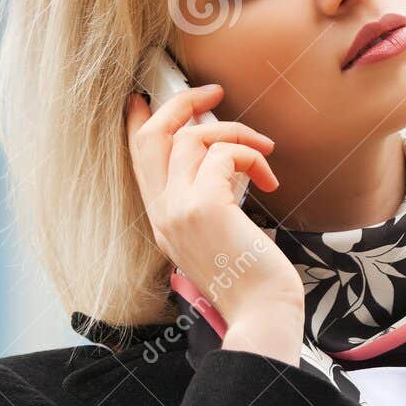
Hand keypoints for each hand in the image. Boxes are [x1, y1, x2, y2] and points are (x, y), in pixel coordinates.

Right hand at [126, 81, 303, 326]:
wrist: (260, 313)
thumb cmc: (250, 280)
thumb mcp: (217, 238)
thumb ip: (208, 200)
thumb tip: (223, 159)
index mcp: (162, 220)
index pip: (137, 159)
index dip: (141, 121)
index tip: (150, 97)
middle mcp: (163, 213)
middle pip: (152, 136)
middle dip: (181, 103)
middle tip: (213, 91)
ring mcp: (179, 209)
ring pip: (193, 137)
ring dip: (234, 131)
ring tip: (263, 150)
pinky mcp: (205, 206)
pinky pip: (223, 154)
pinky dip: (250, 154)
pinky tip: (268, 176)